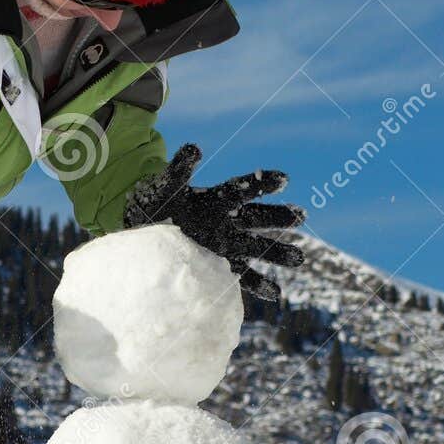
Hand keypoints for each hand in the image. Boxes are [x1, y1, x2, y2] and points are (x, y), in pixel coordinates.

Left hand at [123, 143, 304, 303]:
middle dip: (278, 218)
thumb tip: (194, 148)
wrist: (143, 226)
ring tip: (299, 258)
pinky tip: (275, 294)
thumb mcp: (165, 184)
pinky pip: (241, 275)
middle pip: (256, 218)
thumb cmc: (155, 201)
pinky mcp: (219, 264)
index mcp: (216, 199)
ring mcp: (225, 244)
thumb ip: (179, 169)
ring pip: (256, 247)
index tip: (284, 179)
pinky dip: (257, 284)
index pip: (243, 189)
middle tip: (301, 215)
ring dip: (277, 253)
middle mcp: (227, 221)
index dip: (262, 184)